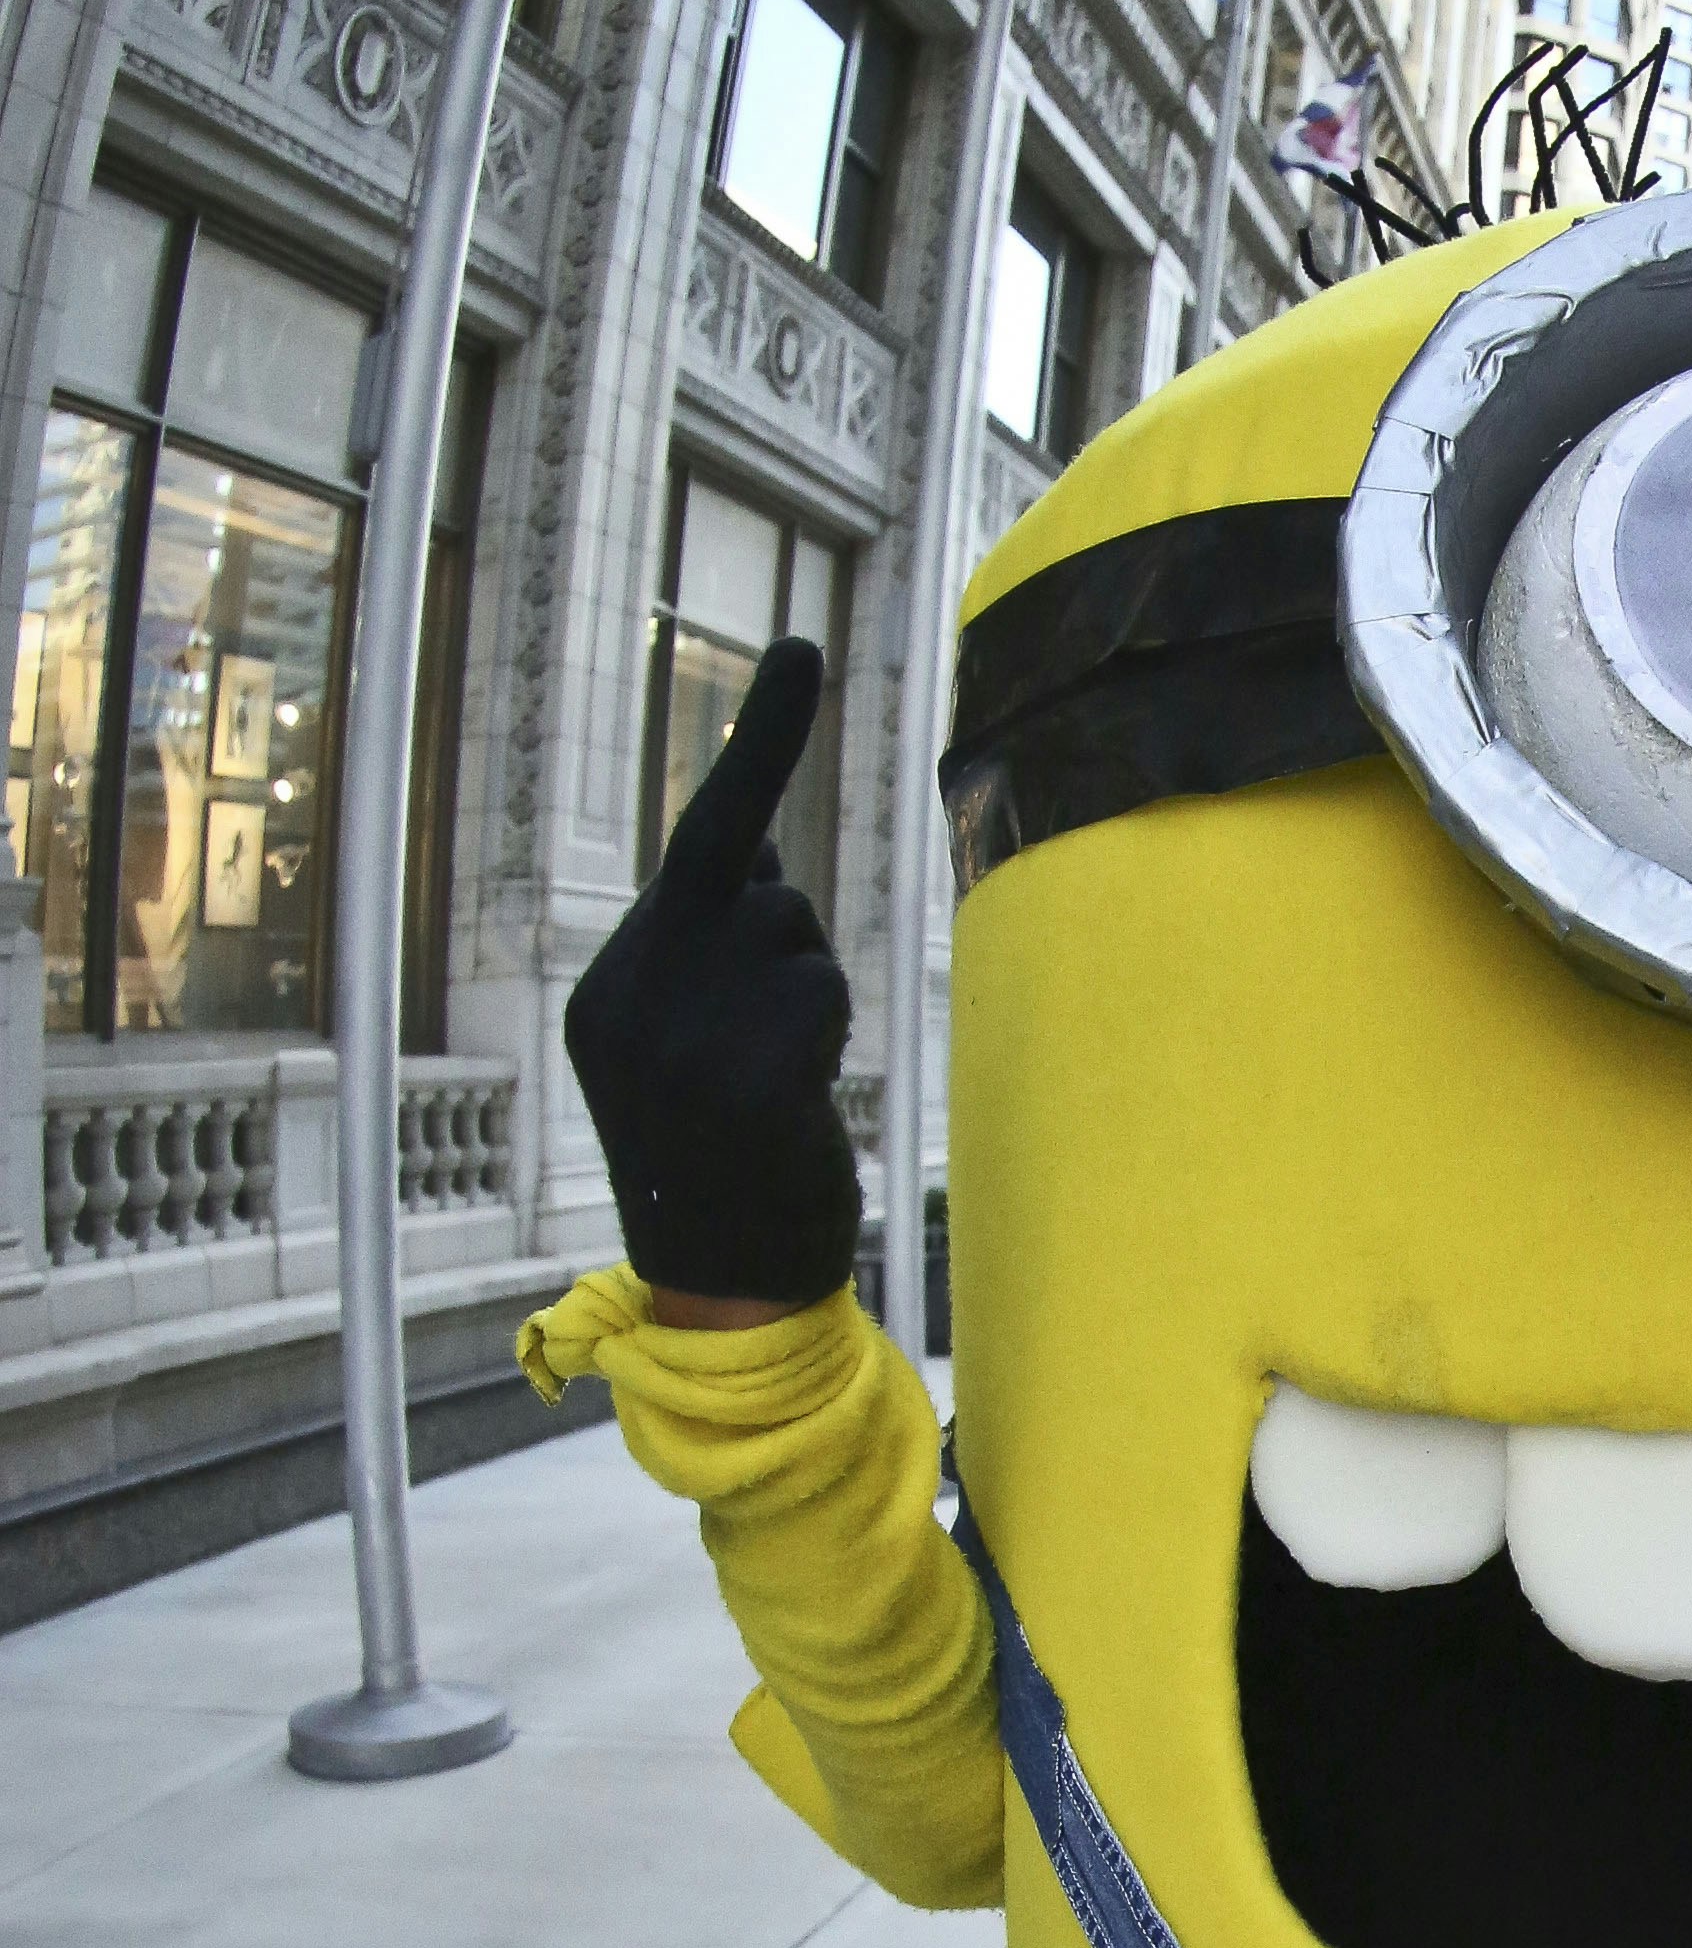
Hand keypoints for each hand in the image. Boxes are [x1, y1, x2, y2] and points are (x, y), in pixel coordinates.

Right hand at [564, 639, 860, 1314]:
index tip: (797, 654)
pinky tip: (795, 1100)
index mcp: (606, 995)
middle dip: (773, 806)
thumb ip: (710, 949)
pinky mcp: (743, 1072)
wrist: (727, 1293)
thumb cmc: (729, 1165)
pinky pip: (821, 989)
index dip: (757, 764)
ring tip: (779, 1081)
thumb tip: (753, 849)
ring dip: (814, 989)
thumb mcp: (688, 1050)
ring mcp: (682, 1035)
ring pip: (796, 933)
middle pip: (740, 869)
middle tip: (789, 743)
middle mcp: (629, 999)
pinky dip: (829, 1030)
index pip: (695, 860)